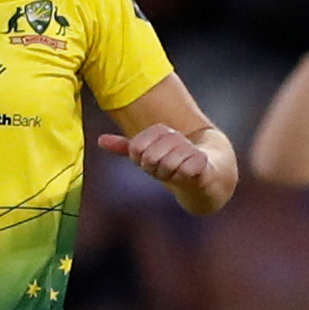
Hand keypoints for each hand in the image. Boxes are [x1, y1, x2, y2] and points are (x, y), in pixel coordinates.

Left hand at [98, 124, 217, 192]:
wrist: (208, 173)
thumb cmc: (173, 163)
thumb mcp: (148, 155)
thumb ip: (126, 148)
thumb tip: (100, 140)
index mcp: (160, 131)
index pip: (136, 150)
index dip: (142, 162)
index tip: (154, 164)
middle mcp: (174, 135)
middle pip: (149, 158)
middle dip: (156, 171)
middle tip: (167, 170)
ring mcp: (189, 146)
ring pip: (166, 165)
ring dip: (170, 175)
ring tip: (178, 172)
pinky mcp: (202, 160)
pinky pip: (183, 171)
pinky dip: (183, 178)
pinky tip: (189, 176)